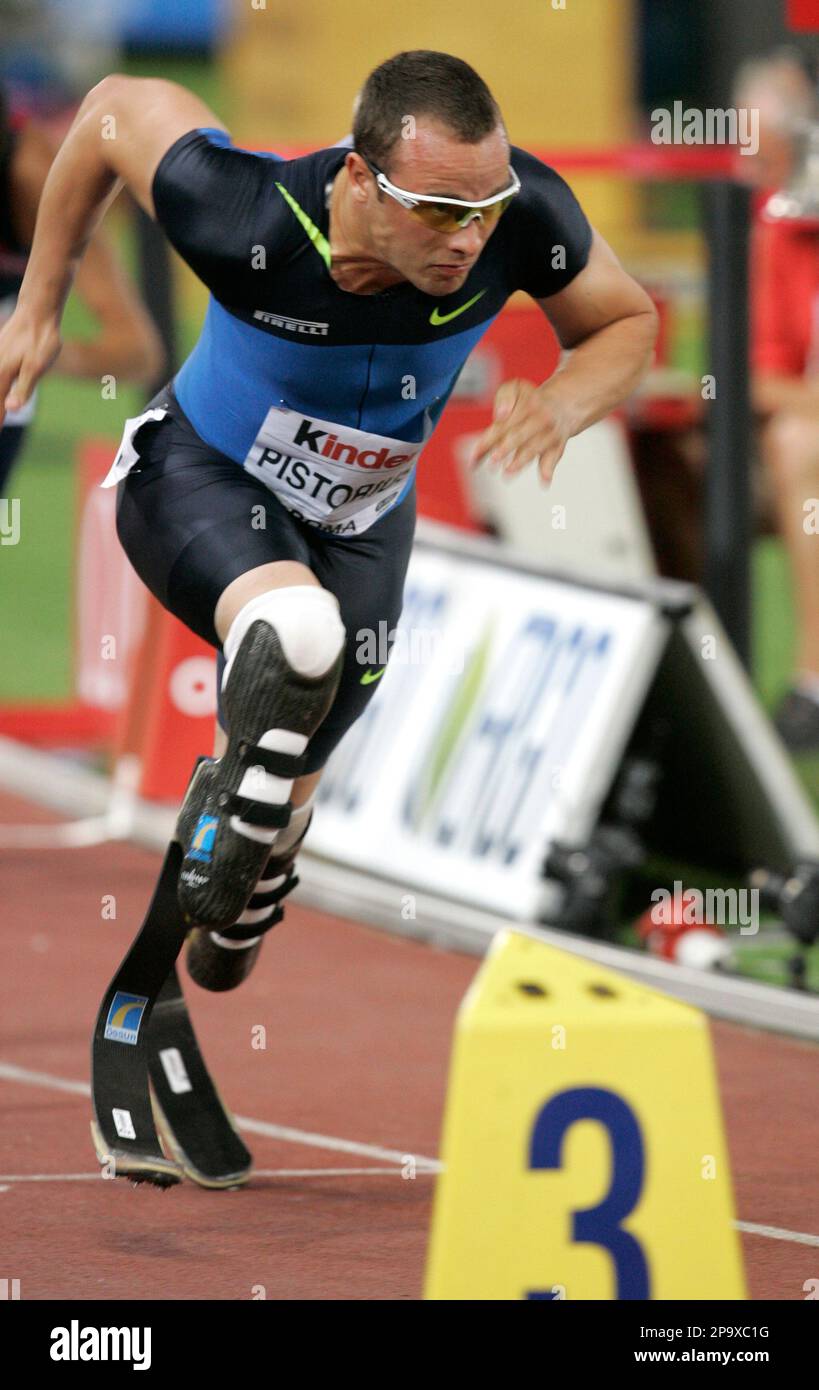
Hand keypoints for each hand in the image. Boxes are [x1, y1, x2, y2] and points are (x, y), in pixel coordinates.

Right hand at [0, 307, 61, 427]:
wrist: (37, 312)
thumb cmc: (41, 341)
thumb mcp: (36, 367)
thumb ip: (23, 389)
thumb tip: (11, 409)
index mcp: (2, 375)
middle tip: (0, 427)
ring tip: (1, 417)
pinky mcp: (0, 354)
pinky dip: (0, 389)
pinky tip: (4, 391)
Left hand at [468, 378, 571, 485]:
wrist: (565, 404)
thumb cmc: (531, 399)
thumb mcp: (516, 387)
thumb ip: (505, 396)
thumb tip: (501, 415)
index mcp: (527, 405)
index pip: (504, 424)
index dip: (489, 438)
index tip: (476, 452)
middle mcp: (540, 419)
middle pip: (520, 435)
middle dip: (506, 447)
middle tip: (493, 460)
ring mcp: (550, 434)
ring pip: (535, 448)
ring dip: (521, 461)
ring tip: (507, 472)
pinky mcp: (558, 446)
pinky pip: (554, 458)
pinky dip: (548, 471)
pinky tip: (544, 482)